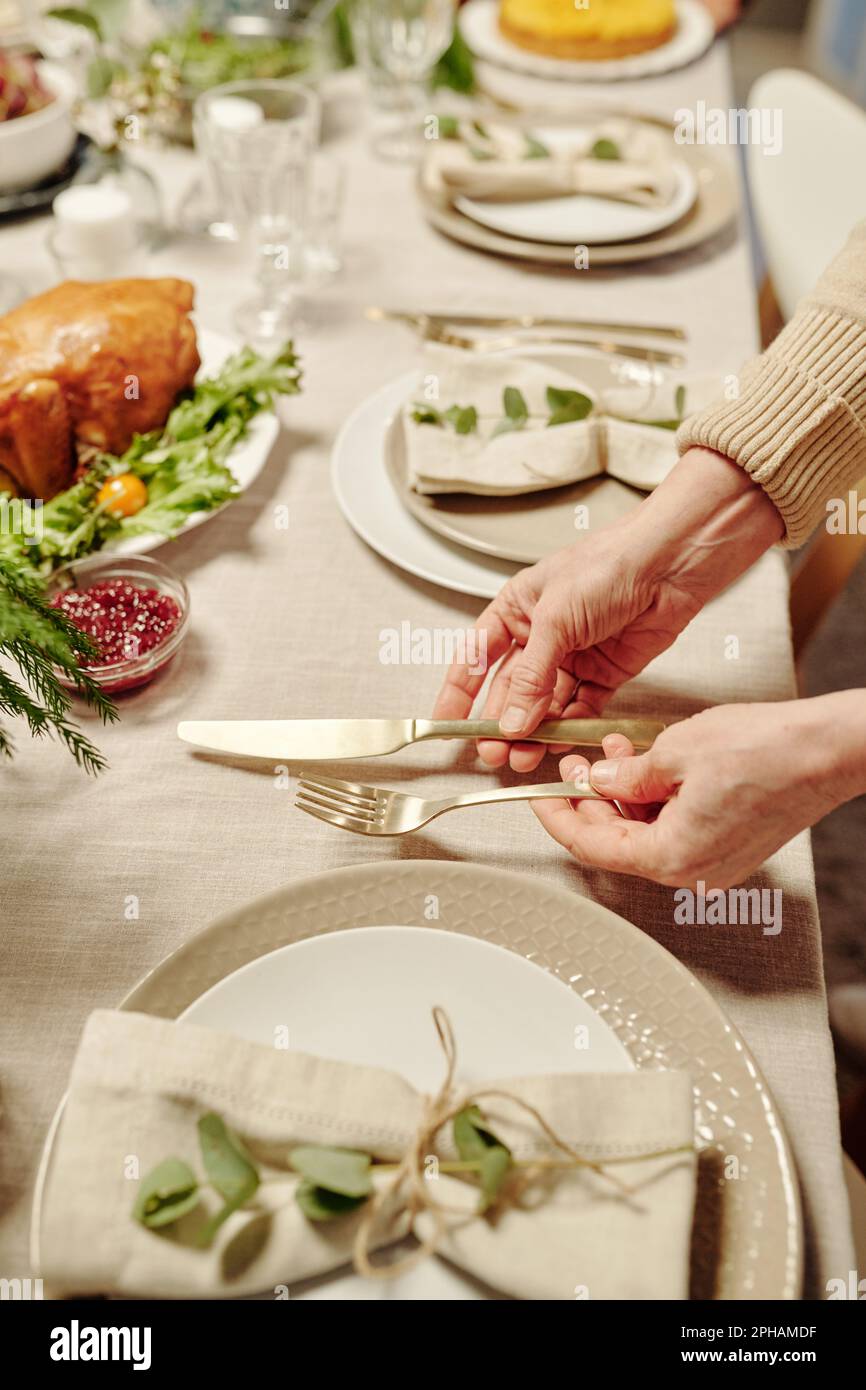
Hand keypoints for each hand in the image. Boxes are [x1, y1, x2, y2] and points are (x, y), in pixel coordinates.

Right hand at [433, 448, 783, 771]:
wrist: (670, 565)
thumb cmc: (609, 565)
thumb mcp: (555, 620)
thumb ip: (531, 676)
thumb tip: (511, 722)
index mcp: (516, 610)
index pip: (476, 659)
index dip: (458, 695)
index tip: (445, 726)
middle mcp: (540, 636)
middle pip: (510, 691)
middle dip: (501, 724)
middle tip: (494, 752)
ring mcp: (573, 657)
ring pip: (544, 706)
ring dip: (534, 732)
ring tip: (525, 755)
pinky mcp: (605, 674)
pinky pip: (581, 709)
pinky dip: (570, 728)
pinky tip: (561, 742)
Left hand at [532, 693, 865, 888]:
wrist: (826, 751)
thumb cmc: (765, 751)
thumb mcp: (673, 752)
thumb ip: (625, 774)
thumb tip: (596, 780)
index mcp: (670, 856)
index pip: (590, 846)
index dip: (557, 816)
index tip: (538, 794)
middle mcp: (691, 870)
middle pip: (616, 843)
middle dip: (589, 800)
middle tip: (574, 764)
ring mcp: (713, 862)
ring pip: (645, 834)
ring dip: (622, 795)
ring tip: (613, 753)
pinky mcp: (730, 846)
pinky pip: (674, 829)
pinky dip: (654, 800)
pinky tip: (648, 765)